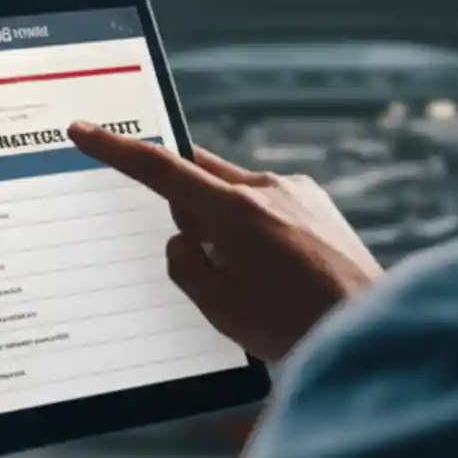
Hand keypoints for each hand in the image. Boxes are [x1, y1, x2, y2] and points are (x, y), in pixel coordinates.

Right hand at [69, 123, 382, 362]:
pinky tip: (278, 266)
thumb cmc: (296, 326)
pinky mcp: (315, 199)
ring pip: (233, 190)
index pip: (160, 170)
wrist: (372, 326)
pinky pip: (266, 199)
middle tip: (197, 250)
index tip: (85, 130)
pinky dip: (255, 223)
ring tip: (253, 276)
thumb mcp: (220, 310)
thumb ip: (185, 265)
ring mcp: (295, 190)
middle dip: (182, 203)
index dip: (115, 149)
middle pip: (197, 173)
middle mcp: (266, 189)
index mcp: (235, 213)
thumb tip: (182, 237)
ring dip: (224, 220)